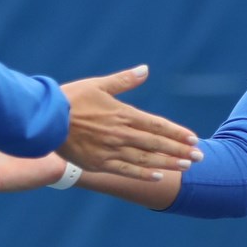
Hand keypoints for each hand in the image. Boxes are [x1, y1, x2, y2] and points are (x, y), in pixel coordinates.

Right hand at [57, 65, 199, 181]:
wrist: (46, 119)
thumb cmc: (71, 99)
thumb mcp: (99, 85)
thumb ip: (124, 80)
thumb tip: (145, 69)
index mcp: (123, 114)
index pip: (157, 126)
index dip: (177, 133)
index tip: (194, 138)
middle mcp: (121, 134)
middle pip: (157, 144)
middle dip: (180, 150)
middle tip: (200, 157)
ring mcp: (111, 150)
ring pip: (146, 160)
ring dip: (168, 163)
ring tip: (186, 167)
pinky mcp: (99, 163)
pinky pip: (126, 171)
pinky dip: (144, 175)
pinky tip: (159, 177)